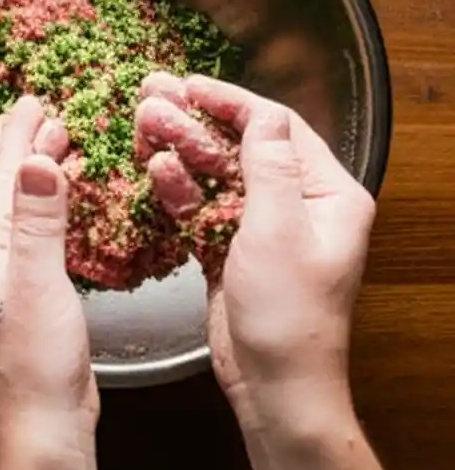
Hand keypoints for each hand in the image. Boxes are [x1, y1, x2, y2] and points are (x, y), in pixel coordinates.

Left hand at [0, 95, 96, 440]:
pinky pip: (13, 230)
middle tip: (38, 108)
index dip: (14, 137)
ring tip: (47, 140)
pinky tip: (47, 198)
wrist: (40, 427)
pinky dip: (31, 204)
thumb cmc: (36, 364)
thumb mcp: (39, 285)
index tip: (35, 100)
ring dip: (22, 172)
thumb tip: (35, 159)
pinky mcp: (5, 293)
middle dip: (12, 146)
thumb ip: (36, 221)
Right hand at [136, 74, 374, 432]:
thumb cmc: (289, 315)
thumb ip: (270, 168)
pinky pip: (202, 209)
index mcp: (327, 194)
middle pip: (241, 146)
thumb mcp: (280, 230)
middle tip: (152, 94)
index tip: (189, 84)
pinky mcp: (231, 252)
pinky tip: (153, 169)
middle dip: (195, 120)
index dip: (231, 102)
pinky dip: (178, 190)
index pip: (277, 129)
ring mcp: (262, 229)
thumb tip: (263, 115)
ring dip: (179, 149)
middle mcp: (299, 205)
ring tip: (141, 122)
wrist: (275, 385)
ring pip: (216, 175)